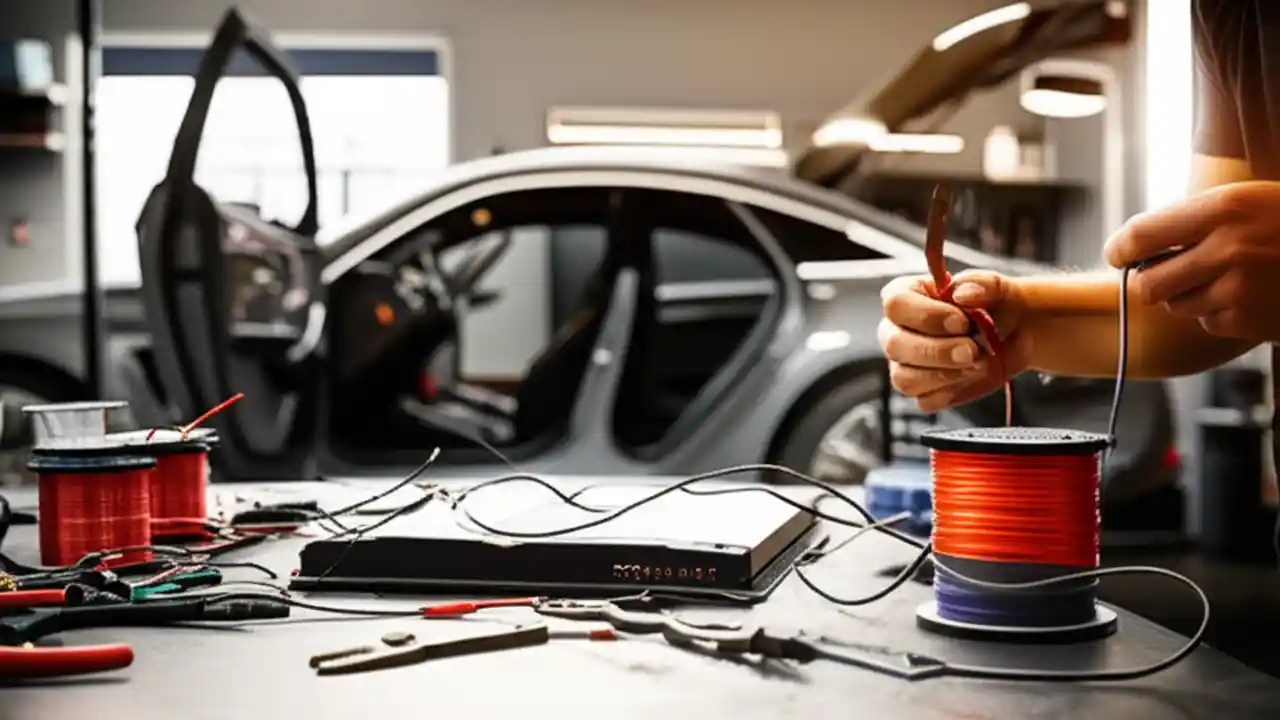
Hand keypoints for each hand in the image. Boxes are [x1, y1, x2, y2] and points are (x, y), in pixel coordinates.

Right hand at [879, 271, 1031, 411]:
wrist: (1015, 335)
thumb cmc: (996, 306)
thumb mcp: (996, 287)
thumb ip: (983, 283)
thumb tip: (963, 293)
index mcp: (907, 295)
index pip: (895, 304)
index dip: (926, 315)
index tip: (961, 322)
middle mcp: (897, 329)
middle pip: (894, 344)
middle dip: (937, 351)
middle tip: (972, 350)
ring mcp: (905, 363)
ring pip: (904, 378)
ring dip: (944, 374)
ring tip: (976, 363)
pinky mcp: (922, 390)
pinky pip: (925, 400)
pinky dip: (952, 391)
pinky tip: (969, 375)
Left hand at [1105, 181, 1279, 341]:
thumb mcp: (1247, 200)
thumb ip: (1194, 219)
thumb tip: (1133, 243)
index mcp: (1223, 208)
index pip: (1140, 235)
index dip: (1121, 249)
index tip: (1118, 255)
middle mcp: (1226, 249)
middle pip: (1147, 283)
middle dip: (1151, 280)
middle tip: (1167, 272)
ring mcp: (1237, 290)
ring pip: (1175, 305)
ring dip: (1188, 296)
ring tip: (1225, 278)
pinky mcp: (1247, 322)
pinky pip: (1206, 323)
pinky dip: (1218, 313)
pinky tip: (1248, 296)